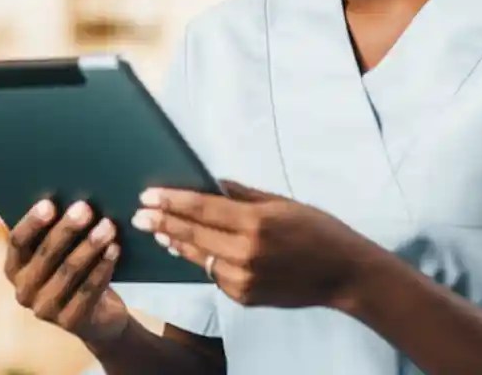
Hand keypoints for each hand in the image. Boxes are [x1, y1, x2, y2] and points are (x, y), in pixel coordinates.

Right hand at [2, 200, 130, 345]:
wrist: (99, 315)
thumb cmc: (73, 269)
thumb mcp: (55, 249)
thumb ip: (41, 227)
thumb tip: (8, 204)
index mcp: (14, 268)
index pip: (16, 242)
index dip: (32, 222)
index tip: (50, 203)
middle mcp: (23, 291)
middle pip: (45, 255)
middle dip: (67, 230)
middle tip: (87, 208)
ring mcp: (45, 310)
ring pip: (68, 272)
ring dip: (90, 246)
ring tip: (108, 226)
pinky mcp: (70, 322)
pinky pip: (88, 291)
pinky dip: (103, 267)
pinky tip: (115, 249)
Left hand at [131, 180, 374, 309]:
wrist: (343, 274)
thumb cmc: (318, 230)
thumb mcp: (284, 203)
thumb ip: (245, 195)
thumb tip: (214, 184)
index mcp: (256, 223)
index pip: (202, 209)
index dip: (172, 201)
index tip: (148, 195)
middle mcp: (246, 253)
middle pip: (193, 234)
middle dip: (162, 223)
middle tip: (138, 214)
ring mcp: (243, 279)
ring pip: (200, 258)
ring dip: (177, 242)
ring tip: (158, 231)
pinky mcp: (244, 297)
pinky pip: (216, 275)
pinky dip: (204, 260)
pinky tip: (191, 249)